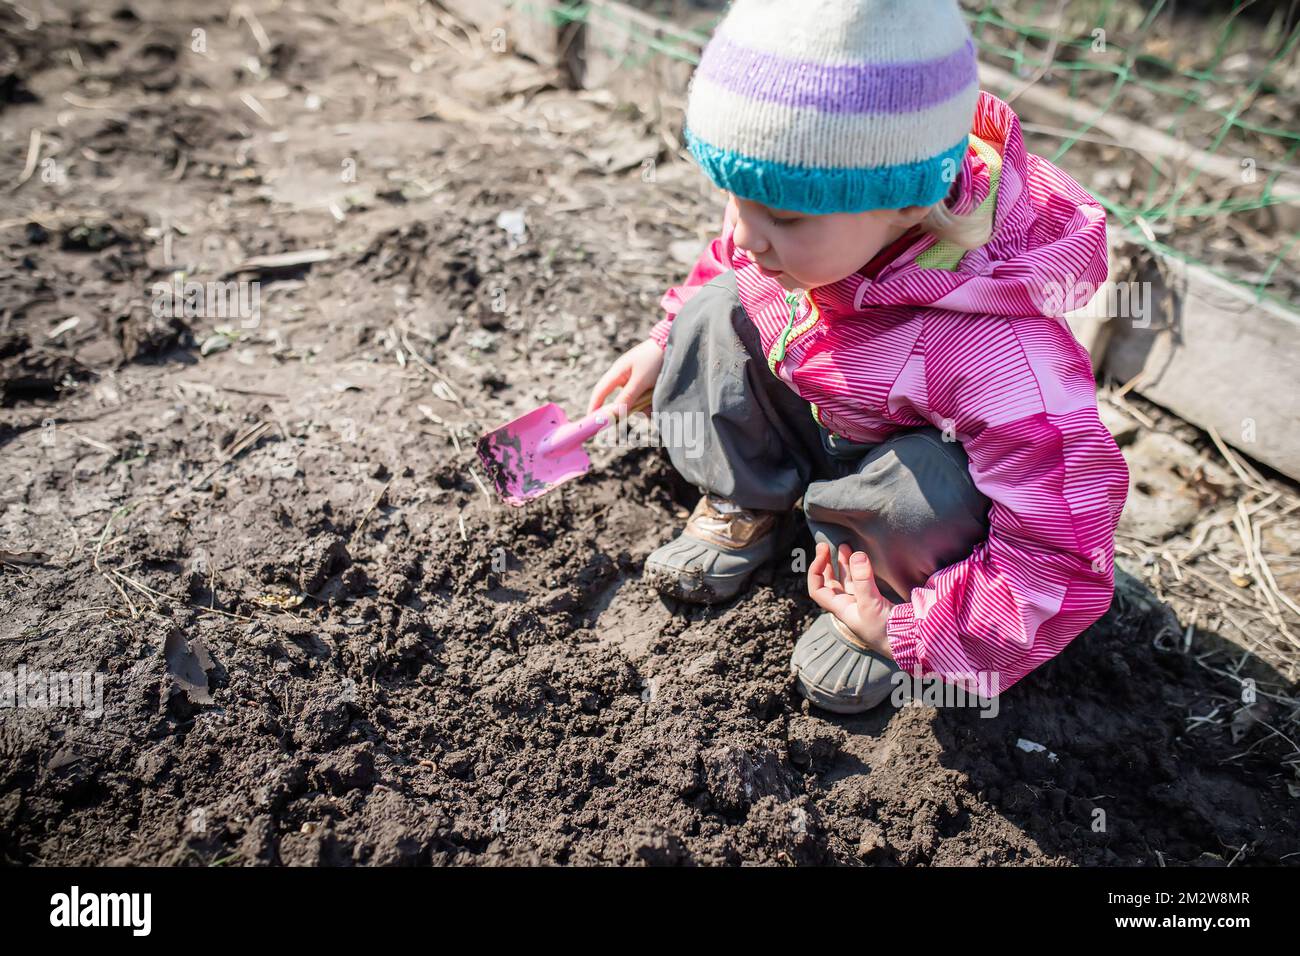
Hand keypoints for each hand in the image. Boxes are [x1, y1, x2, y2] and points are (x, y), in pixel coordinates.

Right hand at [587, 338, 664, 416]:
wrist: (673, 347)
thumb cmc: (654, 359)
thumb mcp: (640, 381)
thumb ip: (627, 398)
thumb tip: (612, 413)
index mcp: (617, 373)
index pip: (600, 392)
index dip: (594, 406)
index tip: (591, 421)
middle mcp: (623, 377)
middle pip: (619, 400)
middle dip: (627, 410)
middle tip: (633, 417)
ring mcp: (634, 380)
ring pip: (633, 401)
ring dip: (643, 406)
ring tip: (653, 401)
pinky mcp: (645, 383)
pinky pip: (643, 398)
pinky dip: (649, 401)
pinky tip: (656, 398)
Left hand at [807, 541, 895, 658]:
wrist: (908, 643)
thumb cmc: (884, 630)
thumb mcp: (870, 605)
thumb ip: (863, 580)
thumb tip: (857, 555)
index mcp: (841, 608)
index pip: (817, 589)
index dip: (815, 570)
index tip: (822, 552)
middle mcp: (849, 606)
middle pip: (832, 583)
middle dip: (829, 564)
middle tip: (828, 545)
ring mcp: (863, 604)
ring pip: (849, 581)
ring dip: (846, 564)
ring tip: (846, 546)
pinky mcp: (877, 602)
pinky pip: (864, 583)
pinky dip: (862, 570)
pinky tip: (865, 561)